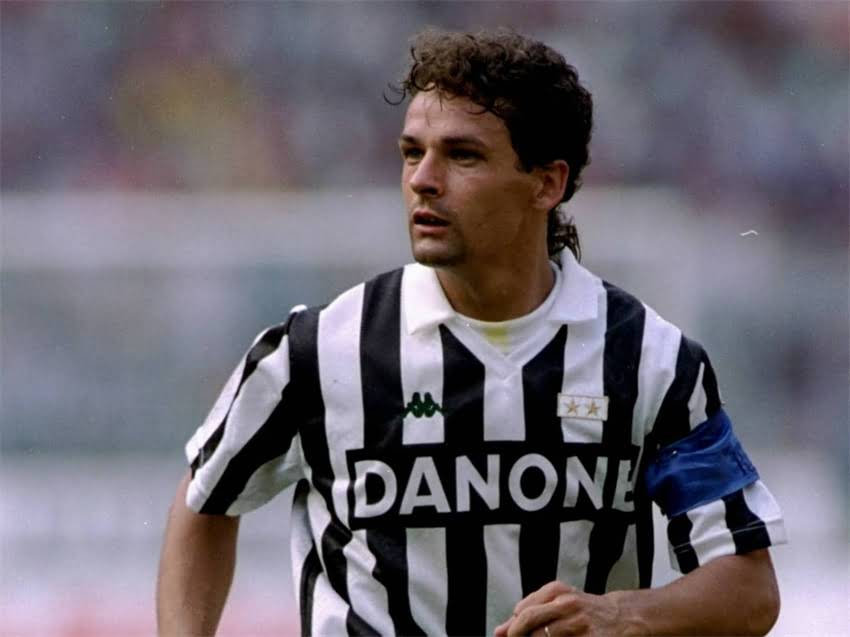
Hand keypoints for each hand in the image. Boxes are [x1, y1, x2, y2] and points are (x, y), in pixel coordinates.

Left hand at [494, 581, 628, 636]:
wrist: (622, 616)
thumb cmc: (582, 611)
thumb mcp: (557, 603)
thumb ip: (528, 614)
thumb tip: (498, 631)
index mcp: (556, 591)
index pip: (523, 611)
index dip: (512, 628)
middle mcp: (567, 603)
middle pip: (530, 620)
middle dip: (516, 634)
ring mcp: (579, 622)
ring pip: (543, 636)